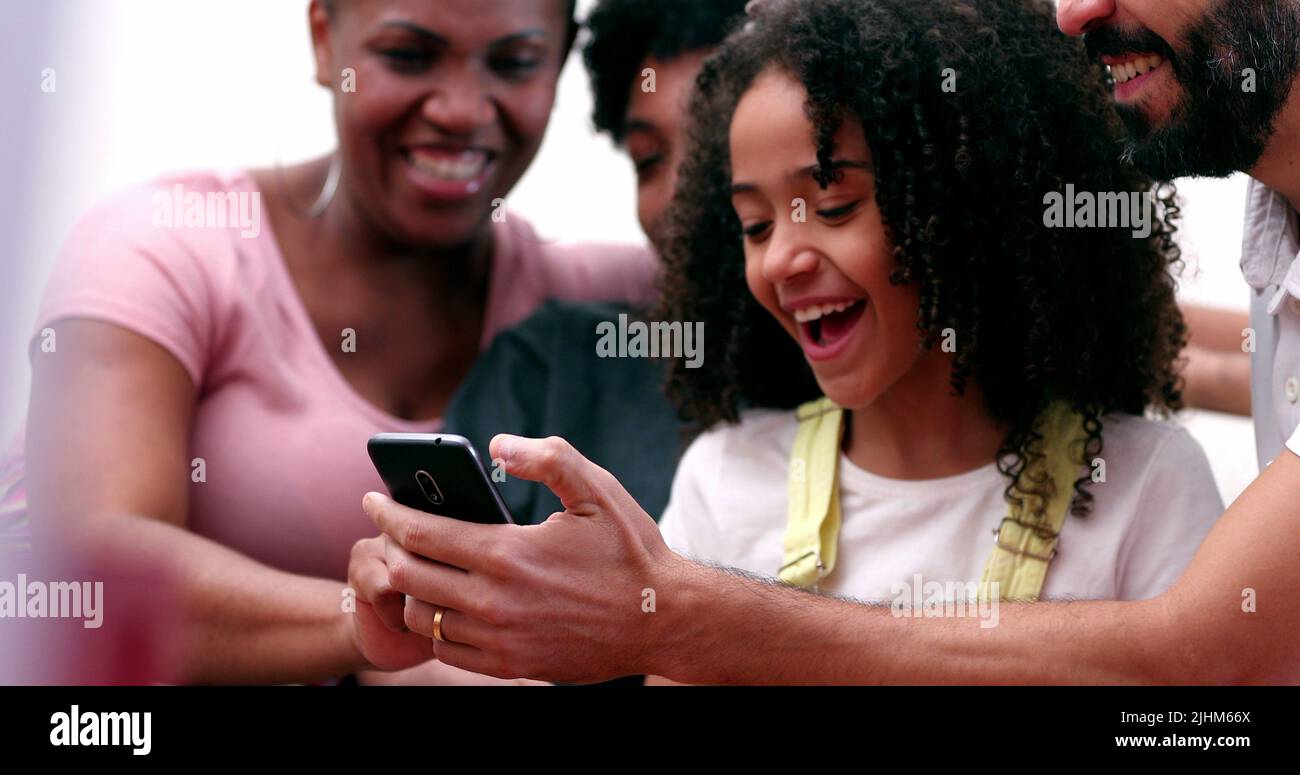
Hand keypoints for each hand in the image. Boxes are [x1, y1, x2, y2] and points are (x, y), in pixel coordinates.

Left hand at [362, 435, 685, 682]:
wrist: (663, 620)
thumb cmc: (631, 551)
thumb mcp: (598, 489)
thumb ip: (547, 456)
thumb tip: (497, 444)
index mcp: (509, 553)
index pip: (420, 533)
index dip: (388, 513)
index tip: (373, 500)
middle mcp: (495, 600)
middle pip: (408, 574)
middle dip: (386, 547)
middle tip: (385, 531)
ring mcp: (500, 638)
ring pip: (422, 616)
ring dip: (407, 589)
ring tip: (411, 568)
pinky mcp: (511, 665)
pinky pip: (447, 649)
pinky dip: (434, 626)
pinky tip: (442, 605)